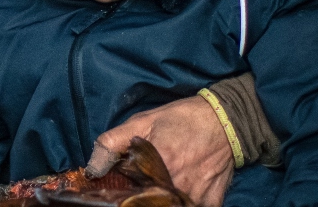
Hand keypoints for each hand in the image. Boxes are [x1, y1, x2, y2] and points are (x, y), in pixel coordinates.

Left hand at [86, 95, 233, 206]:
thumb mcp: (142, 122)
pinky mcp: (211, 202)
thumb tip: (92, 168)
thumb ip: (112, 143)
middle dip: (143, 195)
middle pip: (150, 202)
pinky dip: (182, 202)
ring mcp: (195, 197)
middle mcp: (176, 186)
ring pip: (170, 206)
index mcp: (157, 166)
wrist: (225, 120)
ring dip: (162, 199)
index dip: (123, 192)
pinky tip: (181, 189)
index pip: (129, 194)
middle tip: (145, 181)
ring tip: (161, 185)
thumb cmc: (181, 119)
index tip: (122, 186)